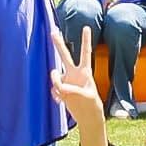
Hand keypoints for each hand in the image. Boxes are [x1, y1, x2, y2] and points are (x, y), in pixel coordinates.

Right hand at [50, 27, 110, 141]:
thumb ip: (69, 88)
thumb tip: (55, 82)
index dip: (85, 40)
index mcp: (85, 72)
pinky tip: (62, 100)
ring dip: (56, 82)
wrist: (87, 117)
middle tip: (53, 31)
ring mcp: (66, 81)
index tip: (86, 27)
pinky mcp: (60, 89)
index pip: (85, 53)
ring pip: (55, 75)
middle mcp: (73, 74)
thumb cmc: (91, 105)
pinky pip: (53, 88)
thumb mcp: (85, 96)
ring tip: (63, 92)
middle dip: (58, 44)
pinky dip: (56, 94)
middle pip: (65, 55)